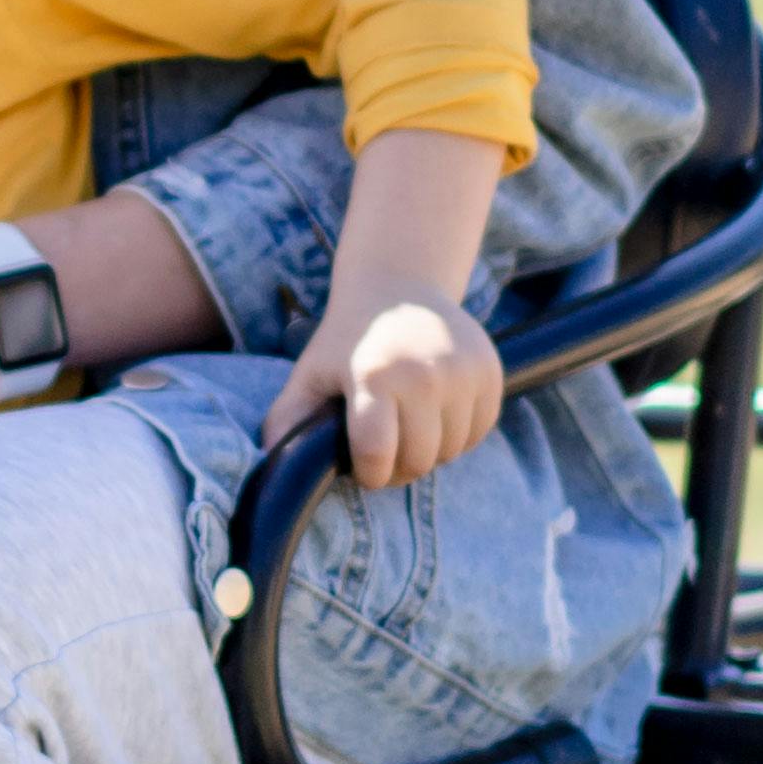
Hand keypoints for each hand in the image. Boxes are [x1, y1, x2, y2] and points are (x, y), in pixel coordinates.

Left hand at [269, 288, 502, 488]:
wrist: (399, 287)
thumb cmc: (347, 339)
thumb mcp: (310, 373)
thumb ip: (287, 419)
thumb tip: (272, 463)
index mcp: (374, 377)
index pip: (378, 457)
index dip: (369, 475)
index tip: (364, 470)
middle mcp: (425, 375)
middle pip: (418, 460)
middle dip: (399, 469)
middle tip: (385, 455)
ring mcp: (463, 372)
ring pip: (452, 451)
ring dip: (430, 453)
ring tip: (408, 432)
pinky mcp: (490, 371)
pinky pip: (478, 431)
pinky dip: (458, 436)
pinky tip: (435, 418)